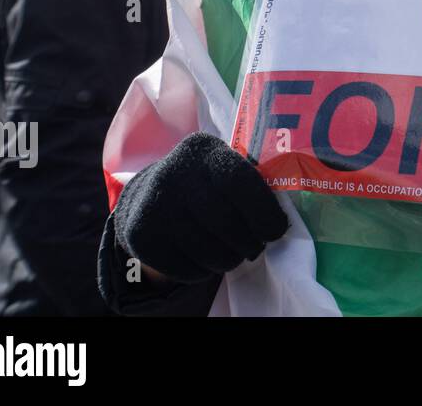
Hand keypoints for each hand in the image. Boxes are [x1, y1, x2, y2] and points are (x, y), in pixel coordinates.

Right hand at [113, 132, 288, 283]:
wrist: (150, 195)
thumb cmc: (207, 185)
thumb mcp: (224, 169)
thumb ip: (251, 186)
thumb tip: (282, 224)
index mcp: (205, 150)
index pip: (240, 182)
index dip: (264, 212)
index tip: (276, 231)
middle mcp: (175, 172)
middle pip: (224, 220)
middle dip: (248, 242)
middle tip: (256, 248)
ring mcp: (153, 203)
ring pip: (206, 249)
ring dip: (229, 260)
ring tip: (234, 255)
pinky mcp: (140, 235)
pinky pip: (184, 268)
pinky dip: (203, 271)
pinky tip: (206, 260)